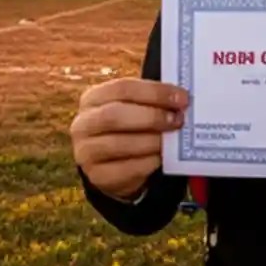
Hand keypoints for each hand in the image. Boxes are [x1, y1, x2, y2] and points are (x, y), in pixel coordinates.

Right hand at [70, 77, 187, 200]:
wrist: (112, 164)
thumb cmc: (128, 127)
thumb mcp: (133, 108)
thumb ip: (150, 100)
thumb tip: (180, 98)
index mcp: (92, 98)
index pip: (122, 88)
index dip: (155, 92)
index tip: (182, 98)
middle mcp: (83, 124)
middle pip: (115, 115)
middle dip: (152, 116)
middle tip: (178, 119)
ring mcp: (86, 152)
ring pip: (120, 144)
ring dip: (152, 141)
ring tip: (173, 139)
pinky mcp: (97, 176)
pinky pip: (127, 168)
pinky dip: (149, 162)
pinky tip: (161, 157)